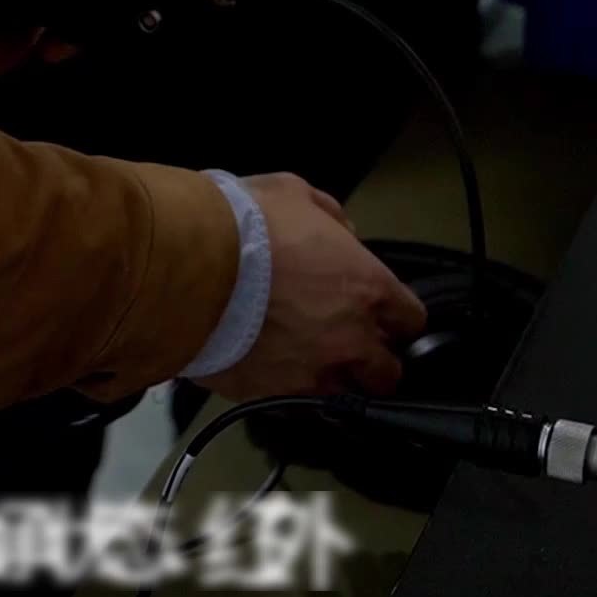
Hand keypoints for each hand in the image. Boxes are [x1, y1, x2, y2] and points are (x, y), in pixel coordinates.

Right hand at [196, 174, 427, 399]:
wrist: (186, 268)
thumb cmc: (246, 222)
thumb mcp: (293, 192)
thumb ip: (329, 217)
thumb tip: (344, 235)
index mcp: (367, 288)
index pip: (411, 320)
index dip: (396, 317)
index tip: (379, 313)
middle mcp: (350, 340)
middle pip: (386, 372)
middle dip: (373, 360)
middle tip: (347, 343)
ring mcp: (311, 374)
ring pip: (343, 396)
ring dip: (331, 380)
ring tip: (304, 362)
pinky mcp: (271, 396)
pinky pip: (293, 404)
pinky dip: (286, 390)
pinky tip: (267, 369)